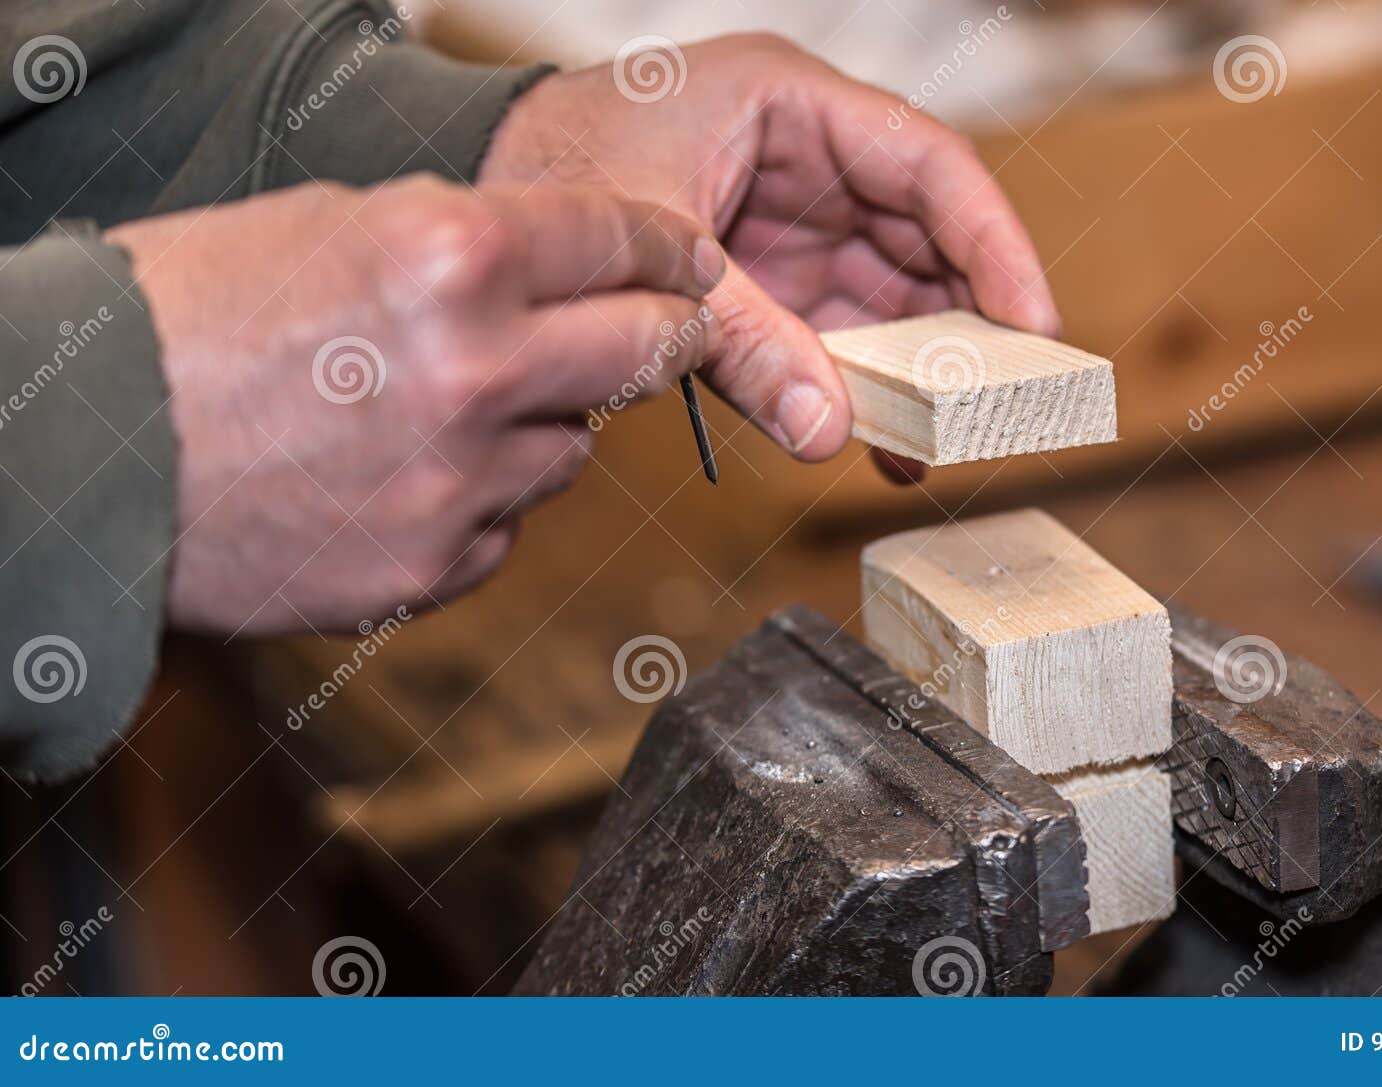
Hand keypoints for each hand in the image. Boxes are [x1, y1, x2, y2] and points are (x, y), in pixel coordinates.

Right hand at [107, 176, 719, 633]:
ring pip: (574, 450)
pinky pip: (508, 527)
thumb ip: (463, 249)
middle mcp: (475, 368)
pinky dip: (481, 502)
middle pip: (646, 350)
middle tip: (670, 329)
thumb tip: (558, 273)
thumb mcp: (329, 229)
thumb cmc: (184, 325)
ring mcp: (462, 479)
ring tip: (447, 411)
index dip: (668, 248)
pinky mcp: (436, 564)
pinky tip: (405, 478)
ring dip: (543, 426)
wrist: (87, 454)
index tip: (689, 262)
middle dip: (669, 332)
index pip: (620, 240)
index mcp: (448, 255)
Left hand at [481, 33, 1061, 481]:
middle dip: (964, 321)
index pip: (928, 165)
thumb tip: (825, 428)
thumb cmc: (556, 173)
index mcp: (790, 102)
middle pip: (924, 237)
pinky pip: (836, 334)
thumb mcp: (660, 251)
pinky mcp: (766, 281)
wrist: (480, 203)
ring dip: (915, 369)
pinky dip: (857, 386)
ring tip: (939, 441)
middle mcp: (807, 160)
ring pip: (887, 295)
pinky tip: (879, 443)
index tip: (1031, 323)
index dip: (993, 242)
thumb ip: (745, 339)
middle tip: (998, 403)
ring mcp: (790, 224)